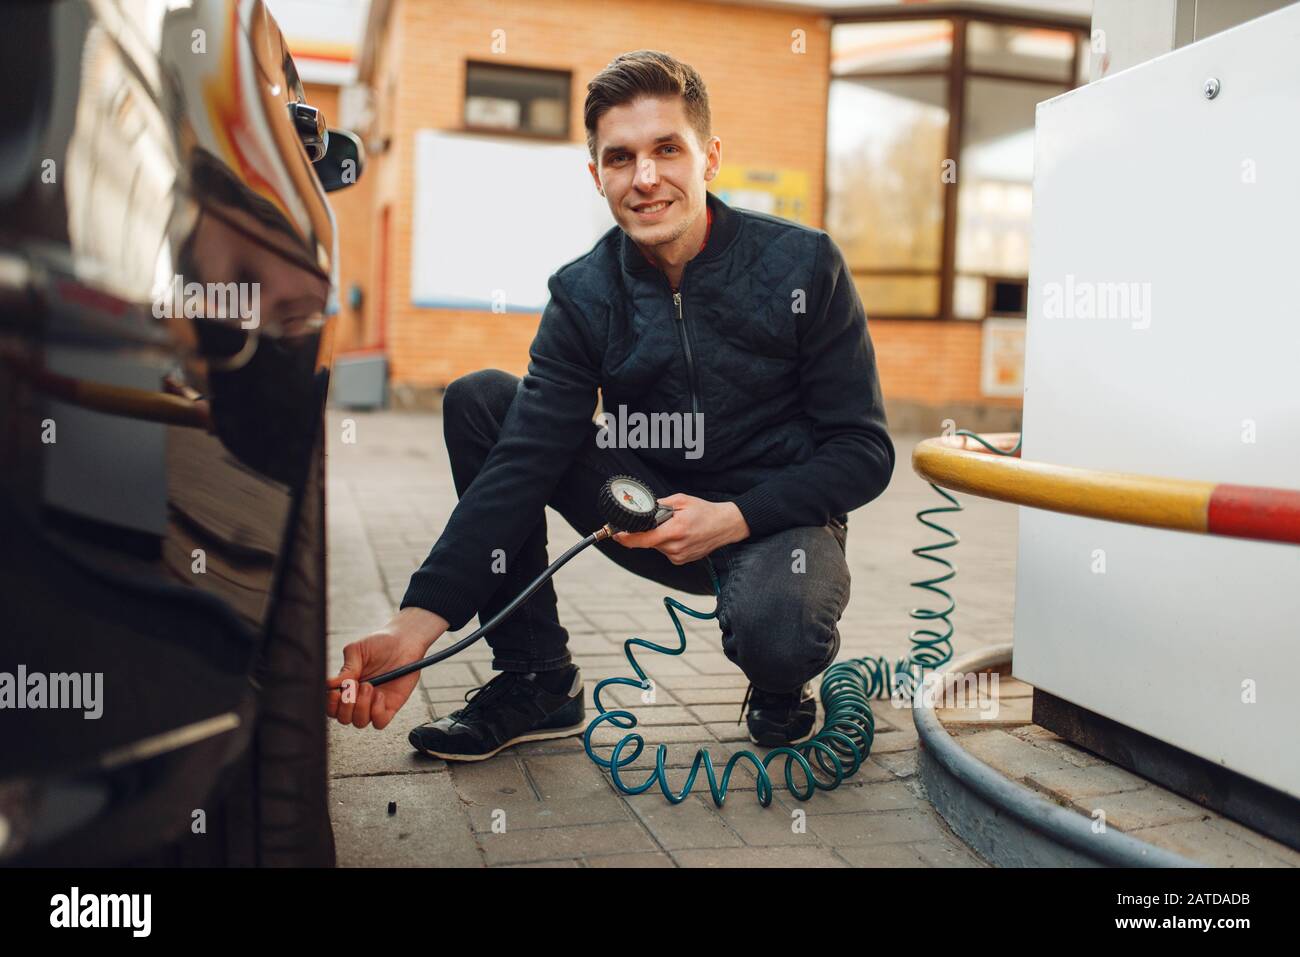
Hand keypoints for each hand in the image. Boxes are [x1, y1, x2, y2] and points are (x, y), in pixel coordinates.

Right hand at [326, 607, 448, 728]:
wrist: (404, 641)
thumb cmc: (380, 643)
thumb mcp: (358, 650)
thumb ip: (346, 667)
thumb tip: (330, 684)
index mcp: (347, 686)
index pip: (331, 706)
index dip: (330, 704)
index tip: (335, 692)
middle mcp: (359, 698)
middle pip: (343, 718)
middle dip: (346, 705)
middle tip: (355, 685)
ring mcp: (374, 704)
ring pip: (359, 722)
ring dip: (361, 707)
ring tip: (368, 686)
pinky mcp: (391, 706)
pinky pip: (379, 722)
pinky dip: (376, 712)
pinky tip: (380, 695)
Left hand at [614, 493, 749, 563]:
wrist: (725, 526)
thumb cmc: (705, 512)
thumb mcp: (681, 501)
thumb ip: (660, 504)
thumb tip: (642, 508)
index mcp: (675, 531)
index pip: (643, 539)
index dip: (625, 538)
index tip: (615, 533)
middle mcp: (676, 547)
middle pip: (648, 542)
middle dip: (648, 531)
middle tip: (660, 520)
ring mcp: (679, 556)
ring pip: (656, 546)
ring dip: (658, 536)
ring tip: (676, 527)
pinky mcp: (681, 561)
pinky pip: (664, 550)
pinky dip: (666, 542)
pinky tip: (680, 535)